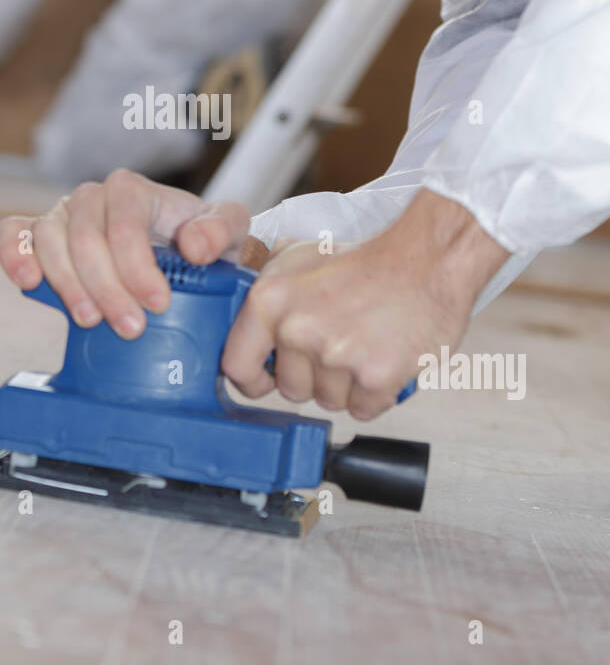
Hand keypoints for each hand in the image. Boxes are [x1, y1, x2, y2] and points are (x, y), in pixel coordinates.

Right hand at [0, 169, 250, 337]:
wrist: (181, 252)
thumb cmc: (201, 238)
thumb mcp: (228, 229)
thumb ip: (220, 229)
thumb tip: (194, 246)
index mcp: (133, 190)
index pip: (126, 222)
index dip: (137, 266)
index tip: (158, 303)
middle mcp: (94, 197)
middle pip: (86, 238)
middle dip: (107, 287)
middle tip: (131, 327)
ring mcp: (63, 214)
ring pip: (50, 241)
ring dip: (68, 285)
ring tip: (90, 319)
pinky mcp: (40, 234)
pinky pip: (15, 232)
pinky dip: (14, 254)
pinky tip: (28, 282)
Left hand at [222, 189, 510, 420]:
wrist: (429, 258)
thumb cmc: (370, 259)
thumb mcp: (300, 256)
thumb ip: (268, 287)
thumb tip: (246, 317)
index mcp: (269, 300)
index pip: (236, 366)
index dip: (254, 378)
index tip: (267, 379)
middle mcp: (296, 330)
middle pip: (291, 390)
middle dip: (314, 377)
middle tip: (340, 345)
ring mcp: (335, 356)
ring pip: (329, 401)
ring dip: (348, 385)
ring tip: (366, 346)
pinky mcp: (374, 376)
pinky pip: (363, 409)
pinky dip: (376, 394)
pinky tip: (385, 360)